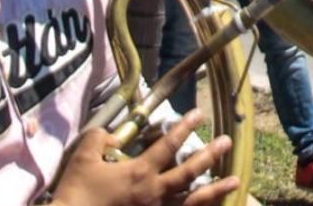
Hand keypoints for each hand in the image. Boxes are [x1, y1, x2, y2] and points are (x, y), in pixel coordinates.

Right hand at [50, 110, 237, 205]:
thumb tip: (112, 135)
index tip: (199, 114)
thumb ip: (100, 138)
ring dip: (216, 191)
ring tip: (235, 181)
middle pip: (190, 173)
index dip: (184, 127)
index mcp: (139, 173)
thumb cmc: (77, 192)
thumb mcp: (83, 157)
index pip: (168, 145)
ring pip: (193, 201)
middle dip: (210, 155)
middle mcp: (154, 193)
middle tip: (226, 142)